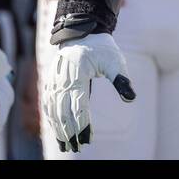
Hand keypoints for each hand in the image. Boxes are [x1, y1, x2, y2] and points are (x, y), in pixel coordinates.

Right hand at [41, 33, 134, 152]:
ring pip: (53, 110)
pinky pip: (47, 103)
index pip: (78, 107)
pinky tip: (55, 128)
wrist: (81, 31)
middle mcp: (62, 81)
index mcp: (77, 76)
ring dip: (58, 129)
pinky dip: (50, 118)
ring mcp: (54, 81)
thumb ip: (121, 80)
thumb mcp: (114, 60)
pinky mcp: (50, 81)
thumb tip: (131, 98)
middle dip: (69, 132)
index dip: (82, 126)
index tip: (87, 140)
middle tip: (76, 148)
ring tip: (65, 144)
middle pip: (63, 112)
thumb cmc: (101, 47)